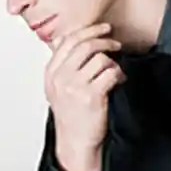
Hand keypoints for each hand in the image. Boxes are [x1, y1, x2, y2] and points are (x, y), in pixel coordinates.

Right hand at [45, 23, 124, 170]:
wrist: (75, 141)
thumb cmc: (70, 115)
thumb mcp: (56, 87)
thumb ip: (60, 63)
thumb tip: (63, 40)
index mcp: (51, 73)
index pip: (69, 41)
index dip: (89, 31)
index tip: (102, 28)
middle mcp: (60, 77)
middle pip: (85, 45)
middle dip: (105, 41)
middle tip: (115, 44)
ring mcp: (75, 86)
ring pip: (100, 59)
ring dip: (113, 63)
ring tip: (114, 72)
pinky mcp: (91, 96)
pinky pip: (110, 73)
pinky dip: (118, 74)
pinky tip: (118, 81)